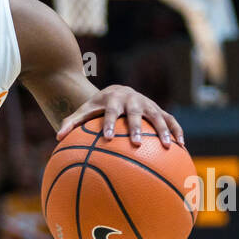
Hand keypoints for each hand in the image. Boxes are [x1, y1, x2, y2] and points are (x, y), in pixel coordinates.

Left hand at [56, 85, 183, 148]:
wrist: (116, 90)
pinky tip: (181, 147)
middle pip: (137, 113)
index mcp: (114, 99)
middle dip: (137, 128)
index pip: (111, 112)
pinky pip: (171, 120)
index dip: (110, 123)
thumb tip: (56, 138)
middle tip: (136, 143)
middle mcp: (133, 100)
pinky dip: (177, 131)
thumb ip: (71, 123)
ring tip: (169, 147)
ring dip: (164, 131)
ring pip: (159, 116)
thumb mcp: (83, 111)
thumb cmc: (97, 106)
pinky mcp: (159, 110)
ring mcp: (148, 105)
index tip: (108, 138)